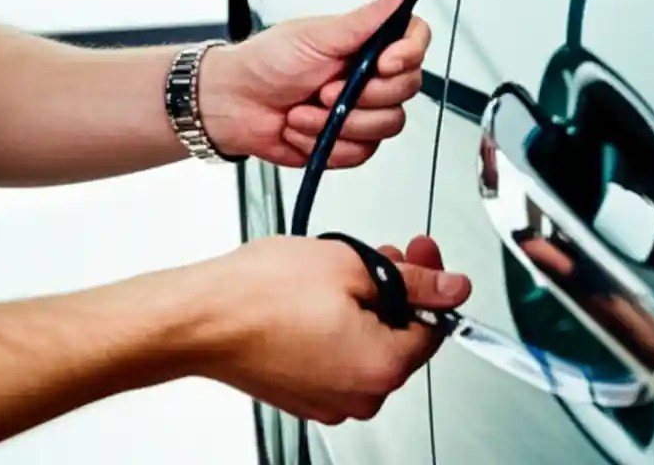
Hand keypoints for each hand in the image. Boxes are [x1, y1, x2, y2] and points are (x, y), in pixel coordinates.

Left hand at [199, 0, 431, 166]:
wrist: (234, 104)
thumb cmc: (266, 62)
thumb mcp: (316, 35)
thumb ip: (365, 19)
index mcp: (366, 44)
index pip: (414, 42)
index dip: (408, 54)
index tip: (382, 62)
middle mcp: (370, 77)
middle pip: (406, 89)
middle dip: (363, 96)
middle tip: (325, 89)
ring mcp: (361, 111)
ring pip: (386, 125)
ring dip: (338, 123)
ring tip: (305, 110)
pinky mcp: (348, 143)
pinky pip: (360, 152)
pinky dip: (326, 144)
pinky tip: (302, 128)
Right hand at [199, 235, 470, 424]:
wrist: (200, 319)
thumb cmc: (259, 296)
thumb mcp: (352, 265)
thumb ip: (415, 281)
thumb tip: (453, 287)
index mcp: (382, 367)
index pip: (434, 325)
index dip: (430, 281)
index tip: (421, 252)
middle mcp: (360, 396)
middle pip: (400, 338)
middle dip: (396, 291)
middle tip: (380, 253)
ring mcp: (328, 400)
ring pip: (366, 346)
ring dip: (364, 307)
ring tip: (338, 270)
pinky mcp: (302, 395)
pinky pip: (335, 359)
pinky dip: (334, 328)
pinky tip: (315, 298)